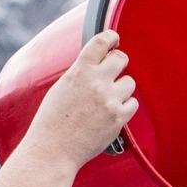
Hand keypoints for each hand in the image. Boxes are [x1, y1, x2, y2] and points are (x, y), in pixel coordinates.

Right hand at [19, 30, 139, 170]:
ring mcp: (110, 100)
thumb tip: (98, 64)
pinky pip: (133, 104)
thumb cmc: (53, 120)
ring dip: (122, 88)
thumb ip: (81, 73)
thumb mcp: (62, 86)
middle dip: (119, 63)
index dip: (111, 38)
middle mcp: (97, 82)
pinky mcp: (118, 118)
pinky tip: (113, 111)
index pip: (102, 42)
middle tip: (114, 71)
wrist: (54, 148)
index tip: (114, 40)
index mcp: (80, 70)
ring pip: (130, 82)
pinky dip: (126, 106)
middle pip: (121, 59)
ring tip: (108, 98)